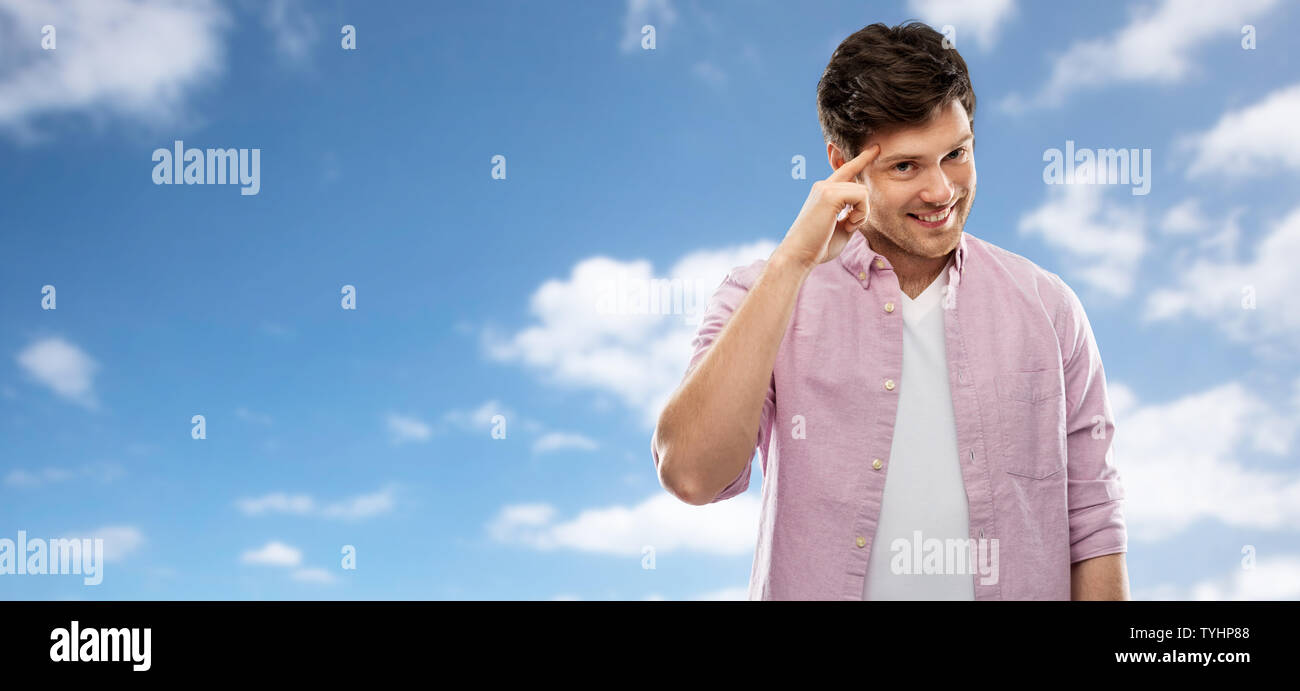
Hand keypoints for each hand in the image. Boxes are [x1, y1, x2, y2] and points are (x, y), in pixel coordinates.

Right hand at [775, 144, 878, 268]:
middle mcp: (823, 186)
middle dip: (862, 209)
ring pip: (863, 191)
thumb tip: (862, 206)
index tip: (875, 148)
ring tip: (847, 226)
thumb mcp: (840, 227)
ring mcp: (825, 188)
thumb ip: (851, 213)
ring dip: (862, 213)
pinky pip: (861, 196)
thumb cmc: (818, 247)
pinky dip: (861, 213)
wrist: (799, 255)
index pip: (845, 170)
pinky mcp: (829, 194)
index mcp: (824, 192)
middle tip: (849, 226)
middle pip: (860, 185)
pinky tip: (849, 224)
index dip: (861, 159)